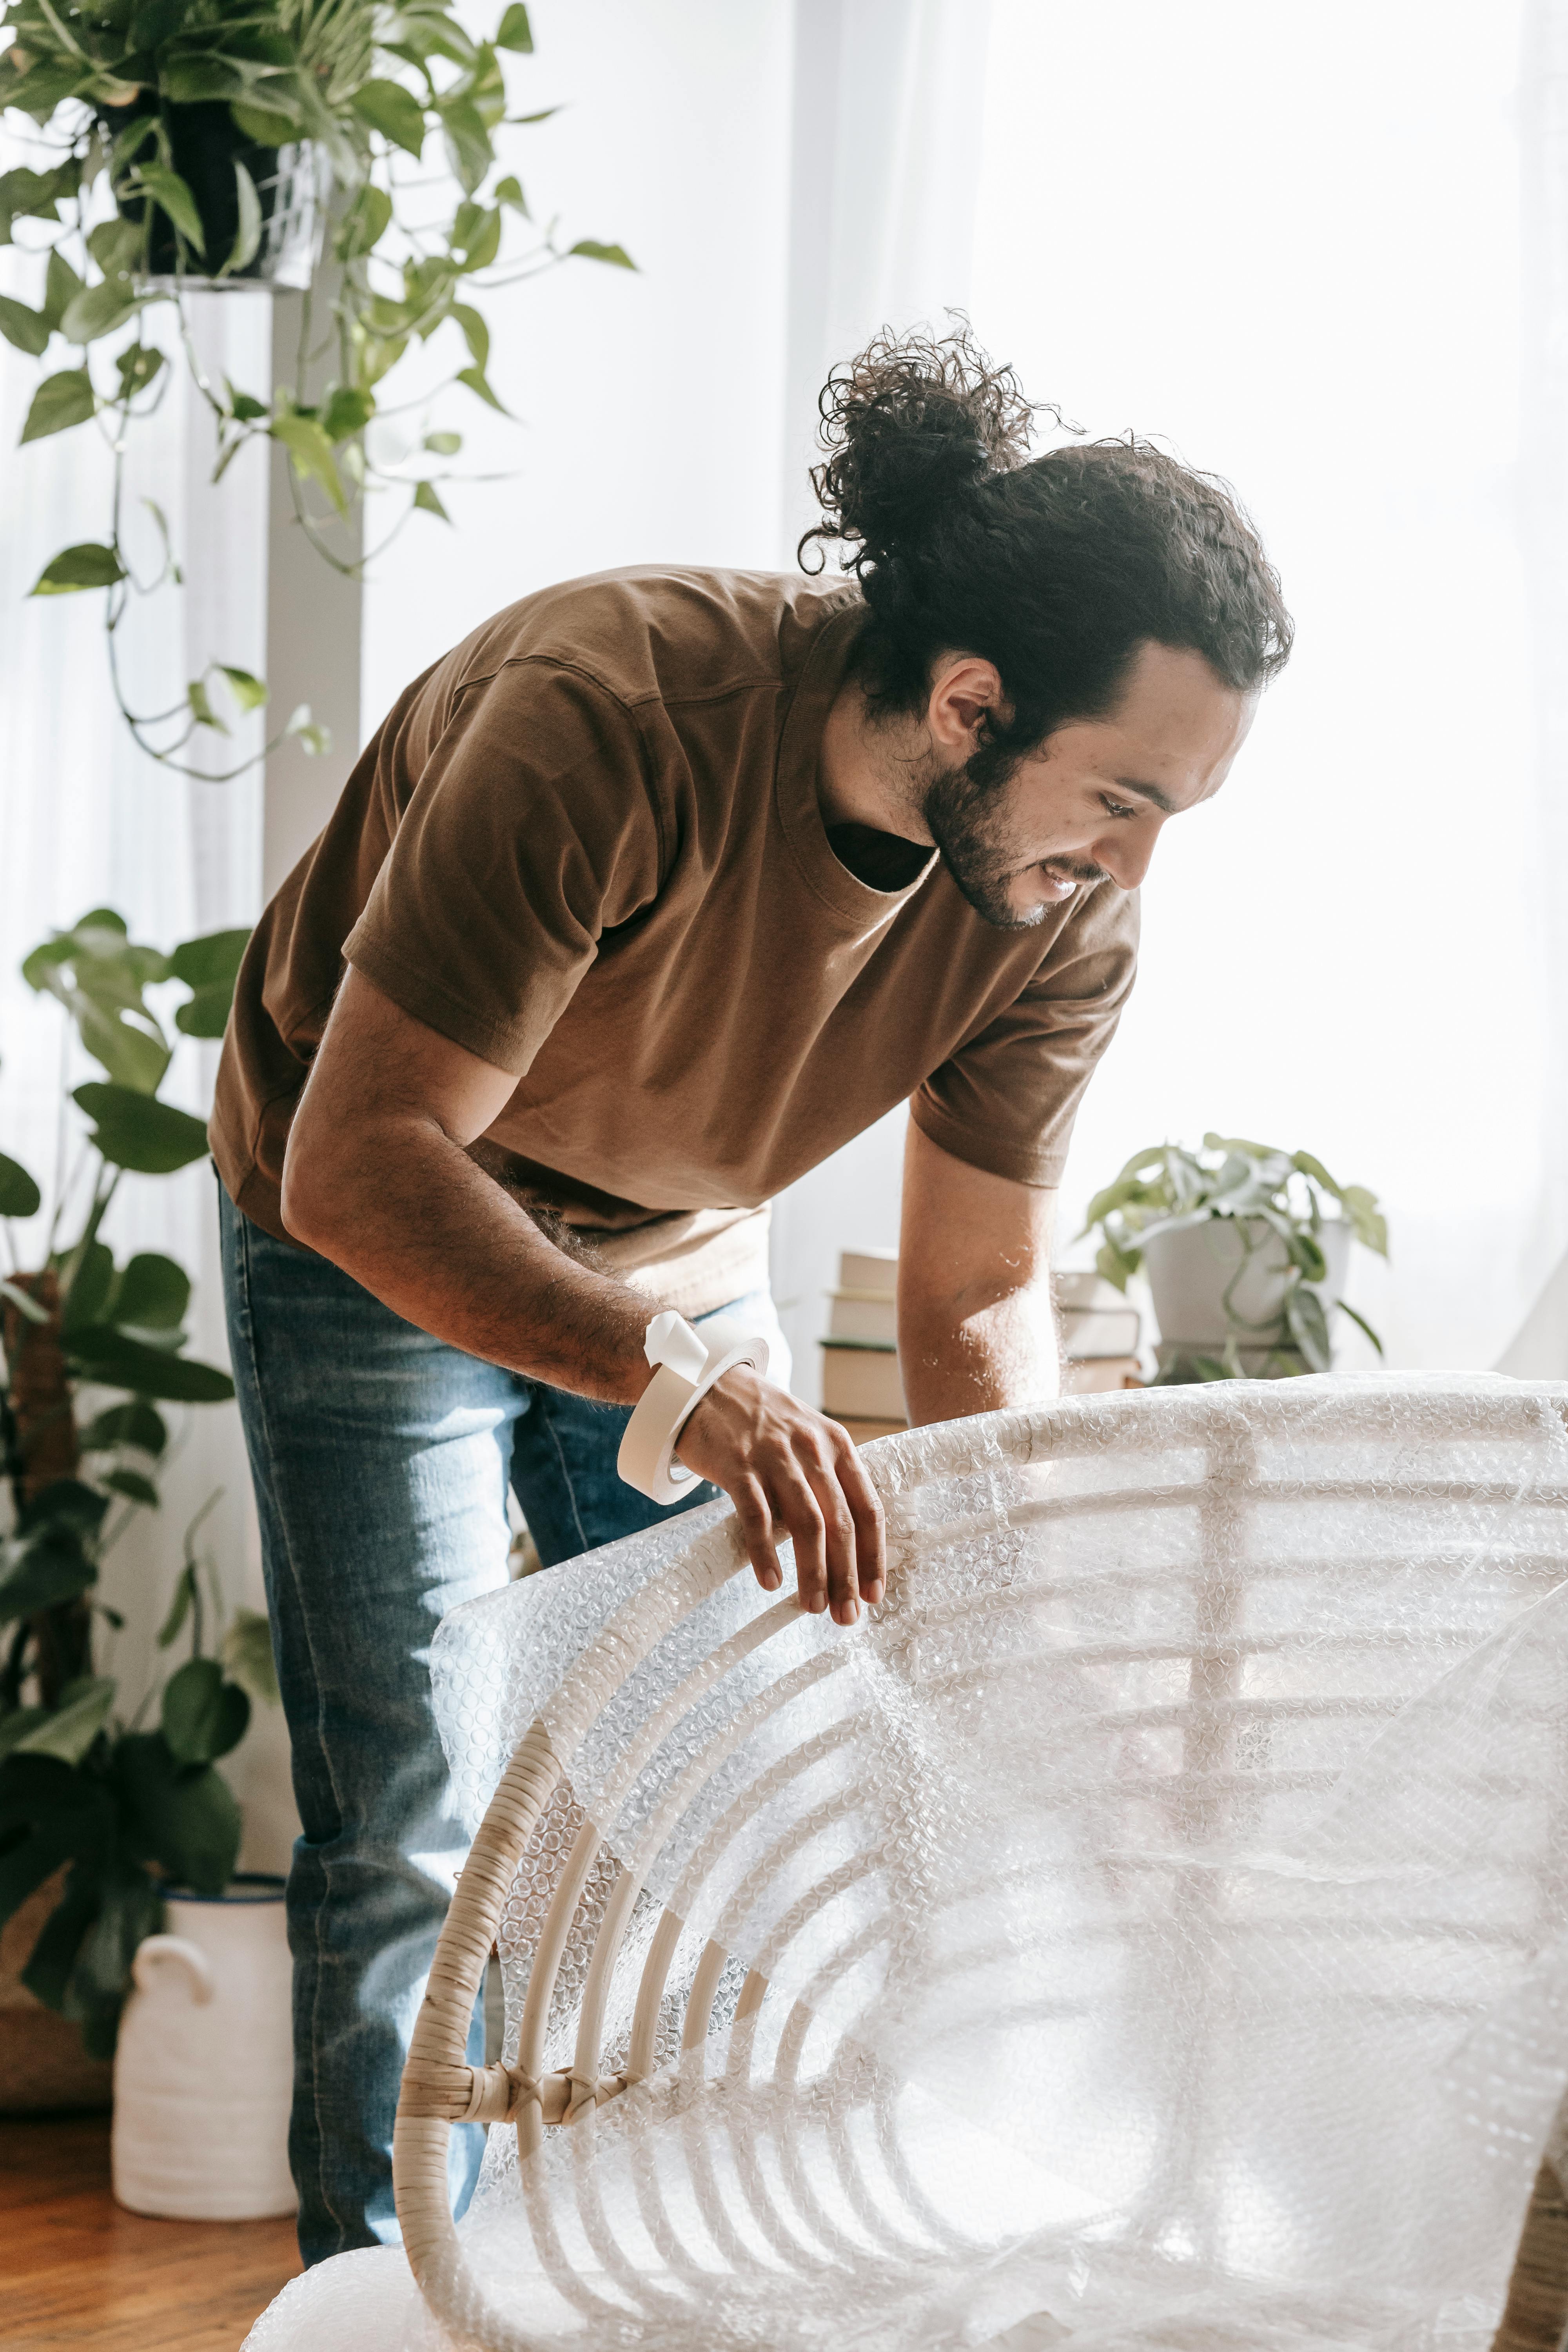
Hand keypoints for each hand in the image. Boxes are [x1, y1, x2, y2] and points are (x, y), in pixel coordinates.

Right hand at [674, 1368, 884, 1624]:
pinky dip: (765, 1551)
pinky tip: (770, 1581)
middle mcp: (812, 1450)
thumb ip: (829, 1480)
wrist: (708, 1382)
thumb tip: (848, 1542)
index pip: (868, 1508)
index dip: (874, 1555)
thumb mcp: (808, 1438)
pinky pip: (756, 1514)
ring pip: (805, 1523)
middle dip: (847, 1575)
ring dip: (814, 1571)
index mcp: (837, 1446)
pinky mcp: (737, 1464)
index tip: (875, 1594)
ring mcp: (775, 1456)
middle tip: (847, 1616)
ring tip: (813, 1607)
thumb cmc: (763, 1421)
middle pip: (840, 1522)